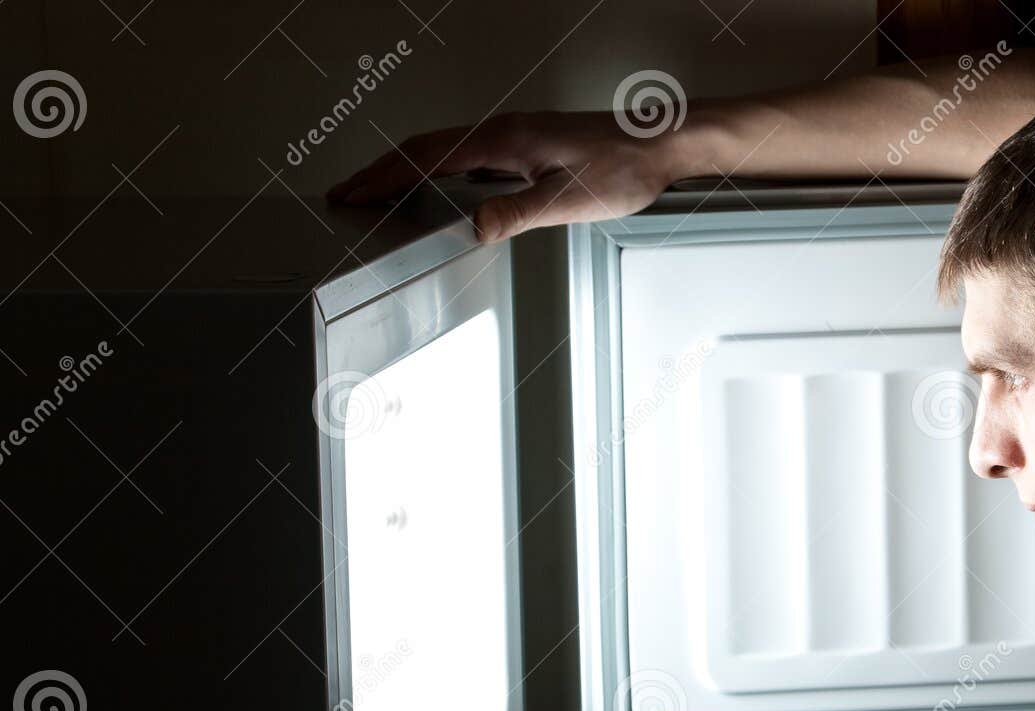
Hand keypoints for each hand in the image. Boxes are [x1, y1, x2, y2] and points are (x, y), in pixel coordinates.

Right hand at [326, 110, 687, 241]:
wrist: (660, 145)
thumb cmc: (624, 167)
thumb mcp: (568, 200)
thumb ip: (516, 213)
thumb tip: (472, 228)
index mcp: (502, 140)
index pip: (423, 156)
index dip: (381, 176)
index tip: (349, 192)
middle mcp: (502, 130)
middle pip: (424, 148)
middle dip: (380, 171)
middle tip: (347, 195)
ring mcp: (513, 136)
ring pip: (444, 150)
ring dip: (406, 169)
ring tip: (379, 193)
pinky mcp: (527, 145)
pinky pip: (467, 155)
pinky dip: (438, 170)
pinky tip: (438, 190)